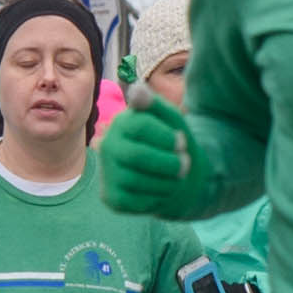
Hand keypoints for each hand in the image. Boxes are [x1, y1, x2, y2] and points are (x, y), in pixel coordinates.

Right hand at [100, 96, 214, 215]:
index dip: (166, 137)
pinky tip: (163, 190)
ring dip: (166, 181)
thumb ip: (156, 104)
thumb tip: (136, 90)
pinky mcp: (111, 198)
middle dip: (168, 163)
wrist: (171, 175)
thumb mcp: (170, 120)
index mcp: (121, 123)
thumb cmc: (170, 142)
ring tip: (176, 177)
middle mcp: (108, 147)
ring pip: (137, 181)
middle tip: (185, 165)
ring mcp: (107, 173)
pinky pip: (135, 202)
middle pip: (137, 156)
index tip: (182, 142)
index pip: (140, 127)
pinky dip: (157, 198)